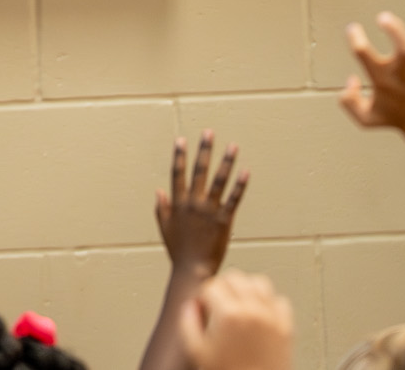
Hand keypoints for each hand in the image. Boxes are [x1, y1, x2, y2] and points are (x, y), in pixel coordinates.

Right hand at [156, 130, 248, 277]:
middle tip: (209, 133)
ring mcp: (209, 211)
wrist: (193, 270)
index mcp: (178, 204)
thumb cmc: (178, 251)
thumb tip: (159, 190)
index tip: (181, 140)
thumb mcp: (165, 228)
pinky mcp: (224, 220)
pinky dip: (240, 185)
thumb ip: (162, 208)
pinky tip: (245, 171)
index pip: (177, 174)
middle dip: (204, 150)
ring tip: (232, 146)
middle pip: (199, 171)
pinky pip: (234, 199)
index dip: (179, 156)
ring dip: (226, 162)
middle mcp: (193, 203)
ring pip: (219, 180)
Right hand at [180, 270, 293, 369]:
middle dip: (223, 286)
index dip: (203, 295)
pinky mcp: (286, 328)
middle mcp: (252, 310)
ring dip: (247, 288)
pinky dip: (269, 302)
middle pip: (235, 277)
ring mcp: (272, 318)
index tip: (202, 306)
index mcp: (228, 314)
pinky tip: (259, 313)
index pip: (212, 285)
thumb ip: (188, 322)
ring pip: (260, 283)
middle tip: (217, 302)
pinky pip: (280, 301)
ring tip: (238, 302)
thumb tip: (191, 306)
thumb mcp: (196, 352)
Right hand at [340, 11, 404, 138]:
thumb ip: (348, 102)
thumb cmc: (396, 119)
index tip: (353, 29)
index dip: (355, 37)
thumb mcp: (366, 118)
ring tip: (403, 42)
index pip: (364, 54)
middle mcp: (403, 75)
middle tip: (383, 18)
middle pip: (401, 44)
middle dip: (392, 27)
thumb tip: (351, 79)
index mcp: (383, 82)